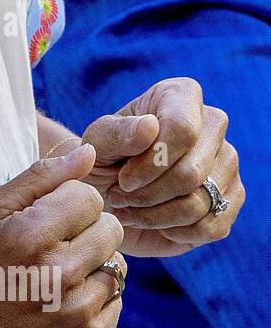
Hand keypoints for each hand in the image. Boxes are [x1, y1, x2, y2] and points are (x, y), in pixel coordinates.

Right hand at [0, 145, 124, 327]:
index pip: (89, 197)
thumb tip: (88, 152)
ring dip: (95, 266)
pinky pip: (117, 299)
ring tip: (60, 277)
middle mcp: (57, 273)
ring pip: (120, 265)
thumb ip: (40, 176)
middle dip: (88, 232)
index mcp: (30, 235)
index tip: (48, 221)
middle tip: (56, 249)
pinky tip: (65, 303)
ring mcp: (77, 310)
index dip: (70, 204)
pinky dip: (96, 298)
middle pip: (112, 228)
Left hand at [79, 78, 243, 257]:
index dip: (151, 163)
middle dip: (147, 194)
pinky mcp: (232, 198)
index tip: (122, 178)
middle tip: (119, 196)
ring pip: (200, 202)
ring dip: (155, 215)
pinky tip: (155, 222)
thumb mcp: (96, 145)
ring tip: (130, 208)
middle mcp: (213, 124)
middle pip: (191, 172)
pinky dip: (175, 231)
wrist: (107, 194)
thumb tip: (149, 127)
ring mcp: (228, 161)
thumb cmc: (101, 161)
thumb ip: (116, 133)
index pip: (182, 130)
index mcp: (181, 96)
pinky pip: (211, 226)